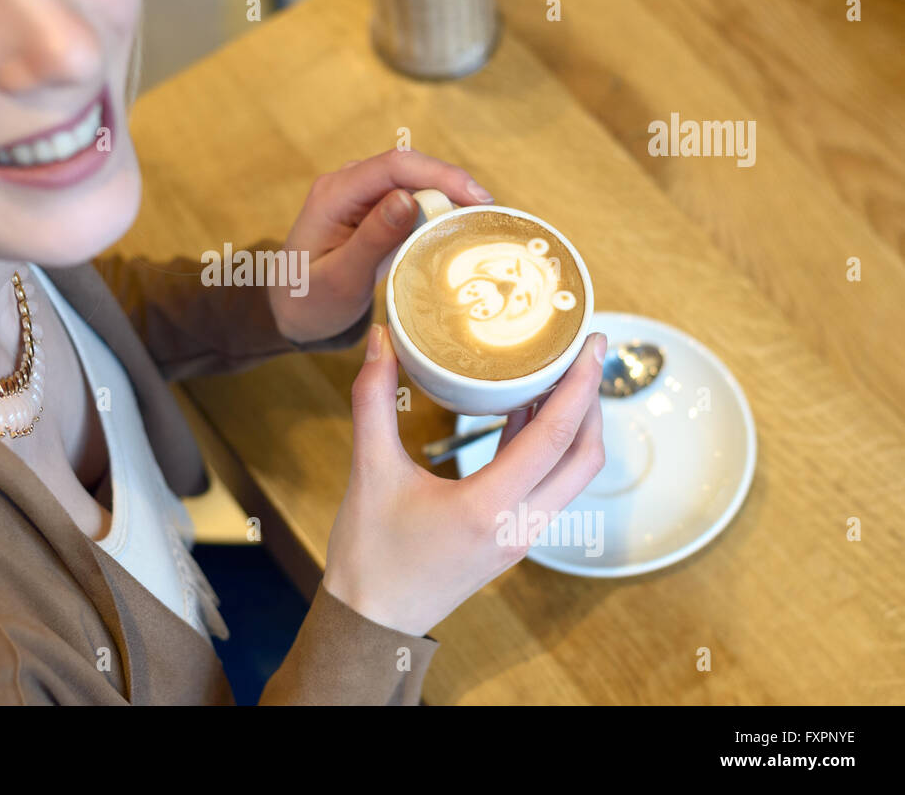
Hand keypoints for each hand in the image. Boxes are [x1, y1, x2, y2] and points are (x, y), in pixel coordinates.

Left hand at [267, 148, 493, 344]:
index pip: (393, 166)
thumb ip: (372, 238)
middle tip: (489, 216)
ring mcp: (360, 194)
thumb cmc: (310, 300)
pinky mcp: (374, 208)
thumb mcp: (341, 278)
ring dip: (448, 197)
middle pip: (410, 168)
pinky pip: (411, 198)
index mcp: (332, 195)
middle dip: (452, 185)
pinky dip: (436, 210)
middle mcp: (347, 184)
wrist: (292, 312)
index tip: (477, 198)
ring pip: (414, 181)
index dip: (440, 175)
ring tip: (481, 221)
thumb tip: (407, 198)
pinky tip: (459, 226)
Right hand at [322, 325, 607, 636]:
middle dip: (591, 400)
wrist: (371, 621)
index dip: (579, 385)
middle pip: (583, 456)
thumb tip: (380, 339)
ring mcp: (519, 536)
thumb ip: (374, 399)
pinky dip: (549, 447)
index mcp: (488, 507)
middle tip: (585, 353)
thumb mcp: (369, 470)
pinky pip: (548, 486)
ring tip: (560, 375)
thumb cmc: (369, 554)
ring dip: (575, 425)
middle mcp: (517, 524)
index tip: (591, 344)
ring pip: (572, 474)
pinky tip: (526, 413)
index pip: (555, 437)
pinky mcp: (511, 539)